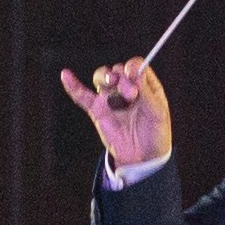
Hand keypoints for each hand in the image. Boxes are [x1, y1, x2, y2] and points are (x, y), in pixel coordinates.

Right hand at [58, 56, 171, 172]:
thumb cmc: (155, 134)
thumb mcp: (158, 112)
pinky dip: (73, 86)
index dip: (133, 68)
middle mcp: (126, 88)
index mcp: (144, 85)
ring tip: (112, 84)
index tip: (134, 76)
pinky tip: (66, 75)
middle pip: (118, 70)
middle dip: (122, 78)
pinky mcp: (97, 110)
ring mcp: (110, 98)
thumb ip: (147, 92)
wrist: (143, 157)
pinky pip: (82, 96)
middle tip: (131, 94)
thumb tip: (136, 72)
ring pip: (102, 77)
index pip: (135, 66)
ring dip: (105, 77)